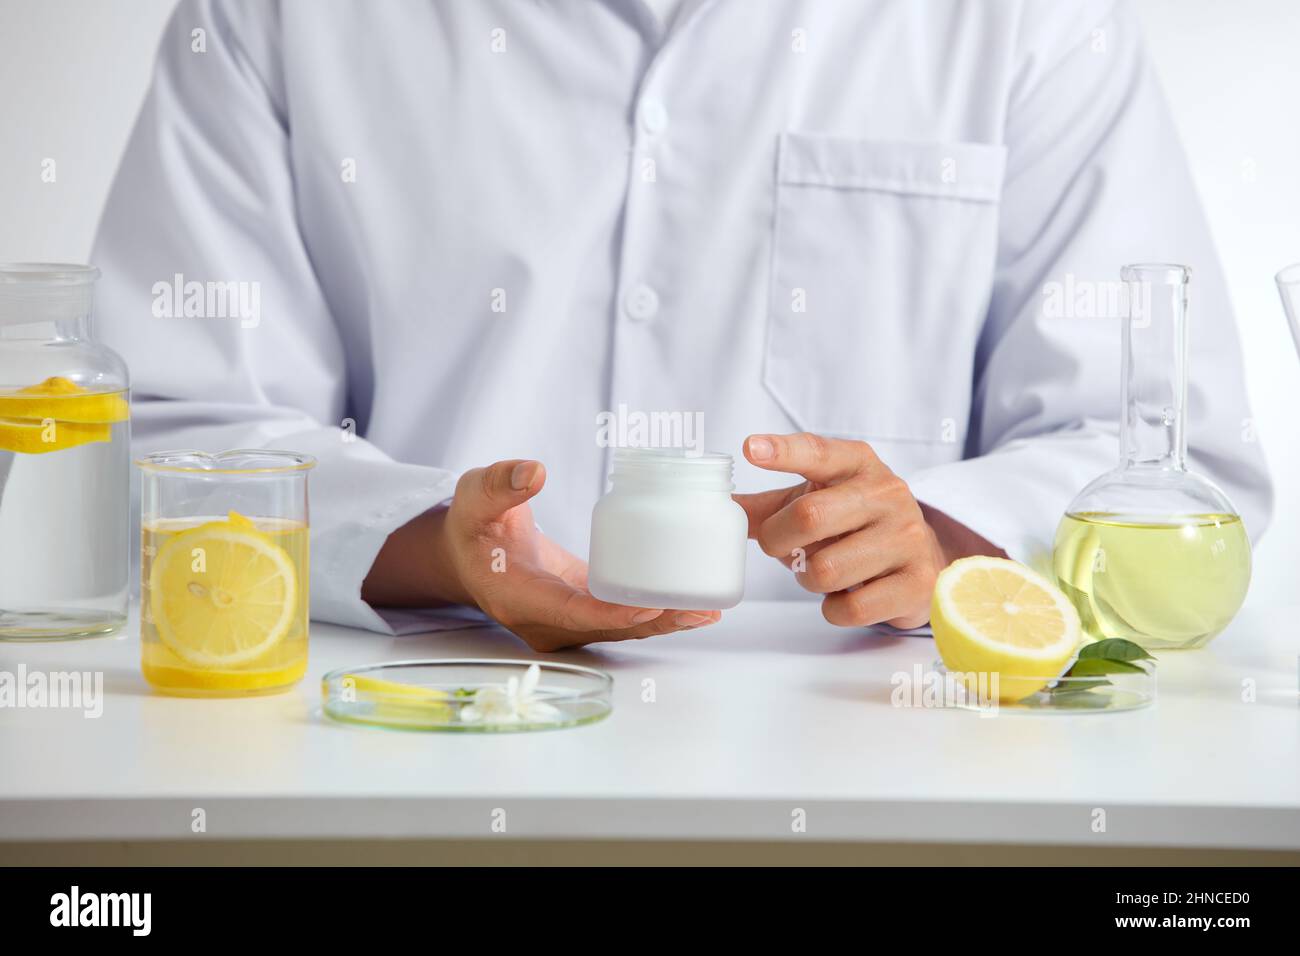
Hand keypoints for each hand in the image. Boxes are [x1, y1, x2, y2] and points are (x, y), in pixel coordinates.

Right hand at [363, 459, 719, 649]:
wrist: (470, 554)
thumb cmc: (472, 524)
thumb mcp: (475, 497)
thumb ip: (500, 484)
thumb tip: (534, 471)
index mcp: (517, 597)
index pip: (571, 613)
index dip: (613, 613)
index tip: (652, 605)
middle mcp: (544, 621)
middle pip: (607, 629)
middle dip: (656, 622)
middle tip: (700, 609)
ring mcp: (564, 624)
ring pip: (620, 630)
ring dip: (665, 623)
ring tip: (709, 610)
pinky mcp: (582, 614)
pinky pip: (622, 619)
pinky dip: (656, 615)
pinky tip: (694, 606)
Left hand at [734, 432, 997, 628]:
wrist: (922, 556)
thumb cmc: (853, 523)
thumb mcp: (816, 500)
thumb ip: (768, 505)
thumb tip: (717, 506)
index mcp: (857, 464)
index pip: (817, 452)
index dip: (783, 452)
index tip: (751, 449)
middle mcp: (887, 493)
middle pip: (810, 516)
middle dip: (780, 541)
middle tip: (783, 547)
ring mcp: (907, 537)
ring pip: (826, 570)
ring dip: (809, 579)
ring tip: (823, 569)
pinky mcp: (916, 582)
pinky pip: (851, 607)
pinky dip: (833, 609)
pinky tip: (844, 595)